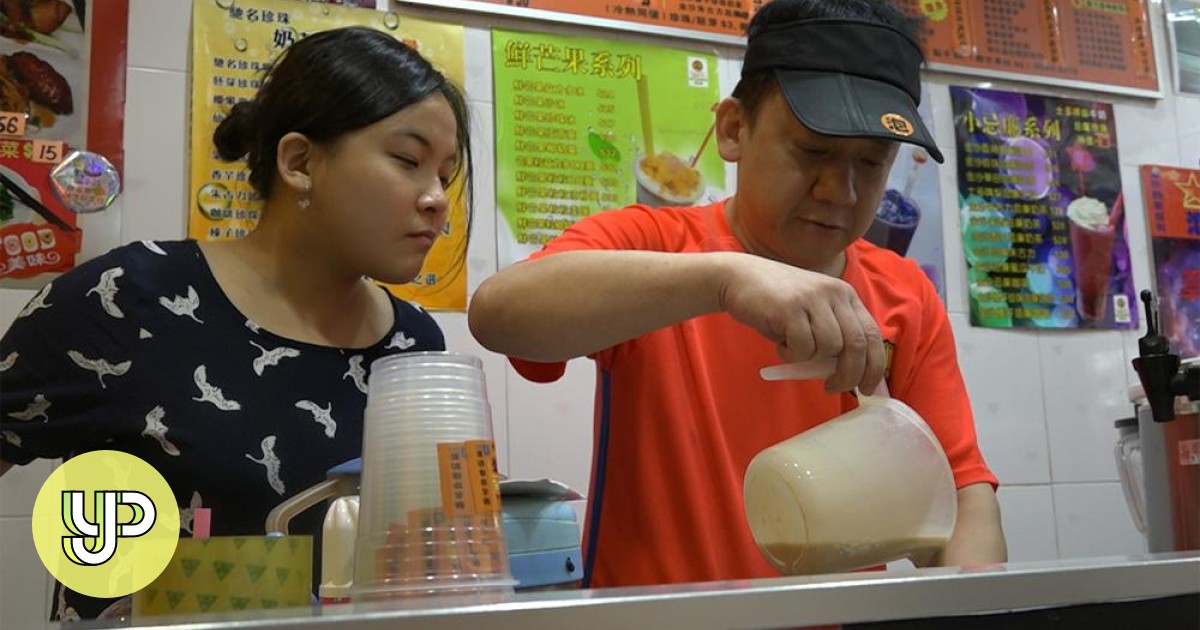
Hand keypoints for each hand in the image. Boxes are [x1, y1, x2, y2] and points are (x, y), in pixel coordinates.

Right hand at [716, 253, 884, 392]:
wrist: (739, 278)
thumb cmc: (777, 303)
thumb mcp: (813, 315)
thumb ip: (832, 337)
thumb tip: (848, 375)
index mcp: (845, 295)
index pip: (872, 334)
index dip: (873, 366)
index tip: (866, 388)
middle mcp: (834, 293)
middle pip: (856, 344)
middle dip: (848, 374)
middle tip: (832, 387)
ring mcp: (812, 298)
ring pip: (829, 347)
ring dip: (810, 359)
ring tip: (792, 349)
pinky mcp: (791, 307)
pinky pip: (803, 347)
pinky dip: (791, 355)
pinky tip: (780, 344)